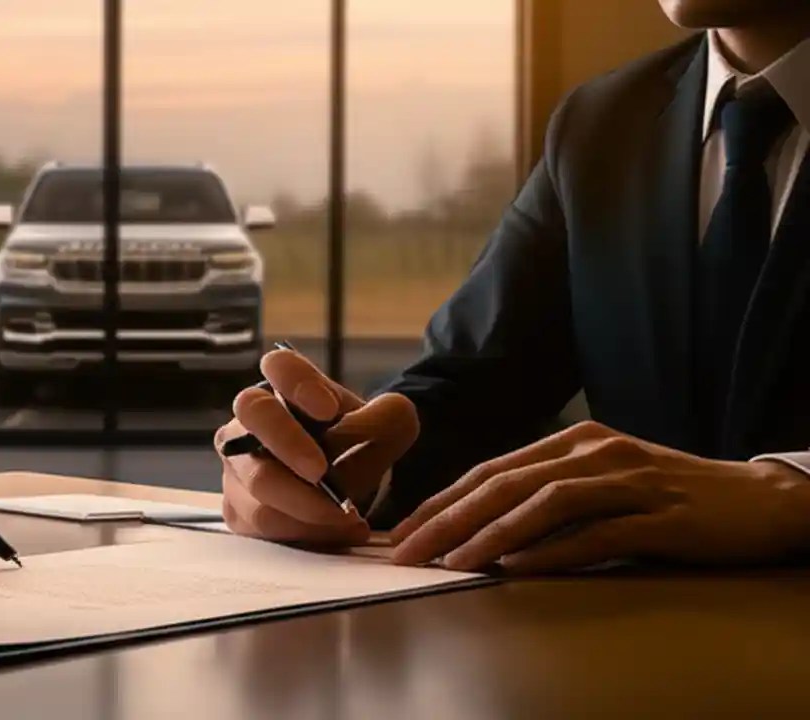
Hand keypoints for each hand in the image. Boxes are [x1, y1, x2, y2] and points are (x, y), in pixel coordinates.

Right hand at [215, 349, 418, 544]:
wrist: (347, 491)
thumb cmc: (358, 448)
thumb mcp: (389, 426)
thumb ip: (386, 418)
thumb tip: (355, 430)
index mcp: (287, 386)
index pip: (279, 364)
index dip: (297, 383)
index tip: (328, 410)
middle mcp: (252, 419)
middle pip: (253, 415)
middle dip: (287, 444)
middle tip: (320, 472)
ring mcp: (239, 464)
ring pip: (258, 481)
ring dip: (304, 502)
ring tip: (345, 515)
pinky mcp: (238, 508)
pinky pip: (262, 522)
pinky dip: (303, 531)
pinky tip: (333, 530)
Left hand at [391, 421, 809, 572]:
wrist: (756, 499)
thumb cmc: (666, 496)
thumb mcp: (600, 483)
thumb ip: (547, 494)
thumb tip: (477, 526)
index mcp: (573, 442)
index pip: (490, 471)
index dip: (441, 501)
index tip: (401, 531)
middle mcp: (595, 453)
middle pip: (504, 484)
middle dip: (447, 519)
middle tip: (406, 551)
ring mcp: (629, 482)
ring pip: (544, 504)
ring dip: (491, 534)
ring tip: (450, 562)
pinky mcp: (661, 517)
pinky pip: (598, 534)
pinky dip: (553, 551)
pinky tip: (517, 567)